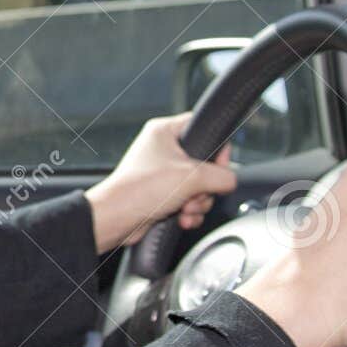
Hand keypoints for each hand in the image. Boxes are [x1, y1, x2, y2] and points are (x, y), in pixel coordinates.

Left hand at [84, 112, 236, 253]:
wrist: (115, 218)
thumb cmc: (140, 189)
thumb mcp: (192, 177)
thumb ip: (221, 176)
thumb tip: (230, 181)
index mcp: (165, 131)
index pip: (204, 127)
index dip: (217, 149)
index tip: (219, 167)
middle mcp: (163, 149)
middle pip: (205, 164)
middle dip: (205, 187)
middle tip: (195, 194)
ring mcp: (162, 173)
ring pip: (198, 186)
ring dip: (198, 203)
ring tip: (186, 209)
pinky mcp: (161, 195)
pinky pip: (188, 201)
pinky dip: (189, 212)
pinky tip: (182, 219)